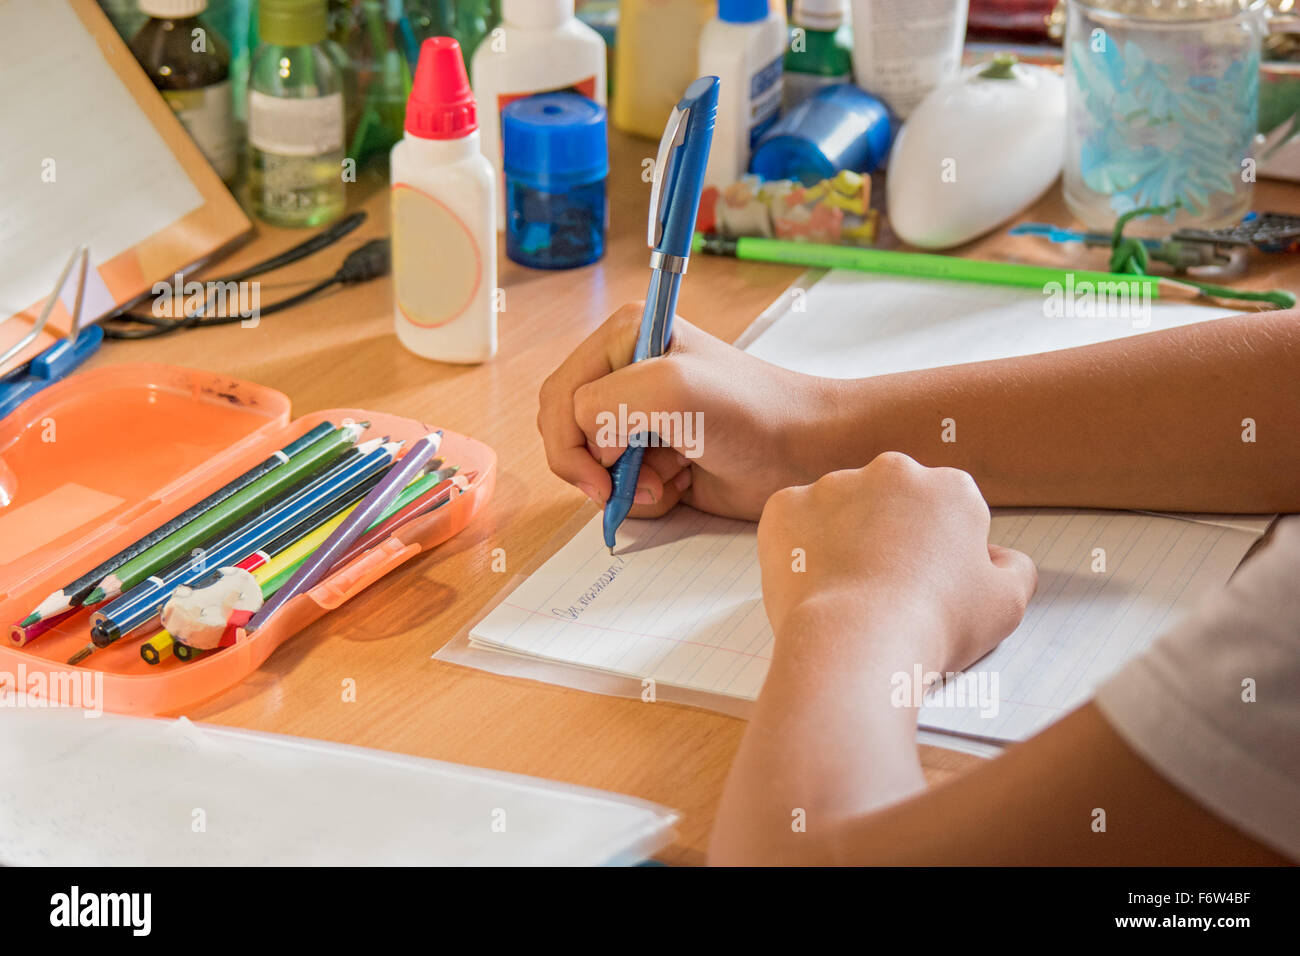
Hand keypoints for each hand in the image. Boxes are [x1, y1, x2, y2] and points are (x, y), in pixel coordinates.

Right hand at [537, 303, 836, 519]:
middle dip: (594, 468)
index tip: (600, 478)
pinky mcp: (658, 455)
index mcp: (624, 338)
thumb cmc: (751, 411)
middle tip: (630, 487)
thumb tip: (589, 447)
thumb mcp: (670, 390)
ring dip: (625, 485)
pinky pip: (623, 486)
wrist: (805, 452)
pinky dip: (645, 497)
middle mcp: (627, 373)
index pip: (559, 395)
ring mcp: (641, 417)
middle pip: (567, 432)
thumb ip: (604, 405)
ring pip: (593, 466)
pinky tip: (681, 484)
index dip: (568, 443)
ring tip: (668, 482)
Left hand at [756, 452, 1036, 673]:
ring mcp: (833, 485)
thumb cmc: (936, 625)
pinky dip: (798, 550)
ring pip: (840, 509)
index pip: (946, 511)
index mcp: (950, 488)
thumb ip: (1014, 569)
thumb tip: (999, 557)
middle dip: (889, 536)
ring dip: (842, 539)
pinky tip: (813, 585)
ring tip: (846, 593)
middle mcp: (891, 471)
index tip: (928, 586)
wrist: (856, 642)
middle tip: (885, 590)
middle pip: (891, 502)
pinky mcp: (785, 506)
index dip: (938, 552)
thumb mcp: (1007, 604)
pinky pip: (793, 524)